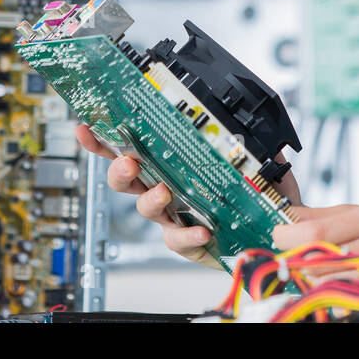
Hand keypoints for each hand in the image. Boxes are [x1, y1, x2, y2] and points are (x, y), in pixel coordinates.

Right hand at [75, 122, 301, 268]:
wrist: (271, 232)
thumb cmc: (256, 193)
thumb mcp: (254, 157)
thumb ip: (249, 136)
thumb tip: (252, 115)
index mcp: (170, 163)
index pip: (130, 147)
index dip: (104, 139)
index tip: (87, 127)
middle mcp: (164, 188)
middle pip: (125, 179)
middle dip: (120, 170)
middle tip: (129, 163)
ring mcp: (173, 216)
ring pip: (146, 209)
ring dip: (151, 199)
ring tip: (165, 193)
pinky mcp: (187, 242)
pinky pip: (178, 240)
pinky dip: (188, 235)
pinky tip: (201, 229)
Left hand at [272, 203, 358, 288]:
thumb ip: (327, 215)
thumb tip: (287, 213)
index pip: (318, 230)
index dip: (288, 236)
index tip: (276, 236)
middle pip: (322, 257)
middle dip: (297, 260)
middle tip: (287, 259)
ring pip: (334, 280)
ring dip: (315, 278)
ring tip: (313, 271)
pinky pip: (353, 297)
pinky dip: (337, 292)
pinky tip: (336, 285)